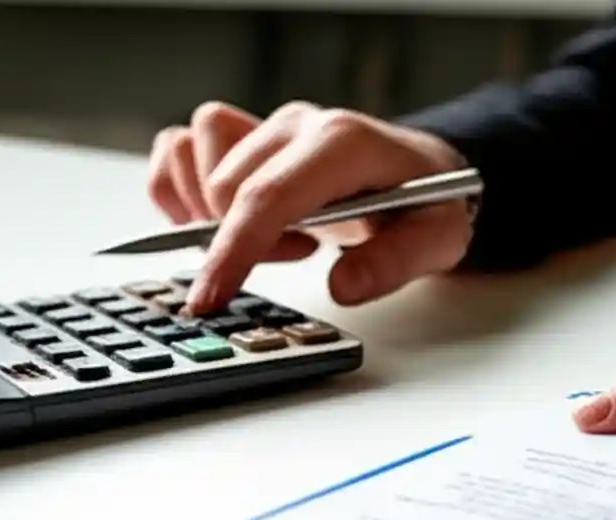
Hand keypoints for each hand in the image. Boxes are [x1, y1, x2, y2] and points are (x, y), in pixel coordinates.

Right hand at [147, 100, 471, 313]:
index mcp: (344, 143)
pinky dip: (183, 189)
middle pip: (225, 189)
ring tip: (280, 232)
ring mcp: (267, 125)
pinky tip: (232, 218)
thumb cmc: (429, 202)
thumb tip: (343, 287)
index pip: (268, 196)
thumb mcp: (439, 239)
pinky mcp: (245, 133)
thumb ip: (394, 263)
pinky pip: (177, 149)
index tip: (211, 298)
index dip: (234, 250)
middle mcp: (298, 124)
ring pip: (191, 162)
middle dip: (247, 241)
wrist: (425, 170)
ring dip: (214, 213)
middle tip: (304, 250)